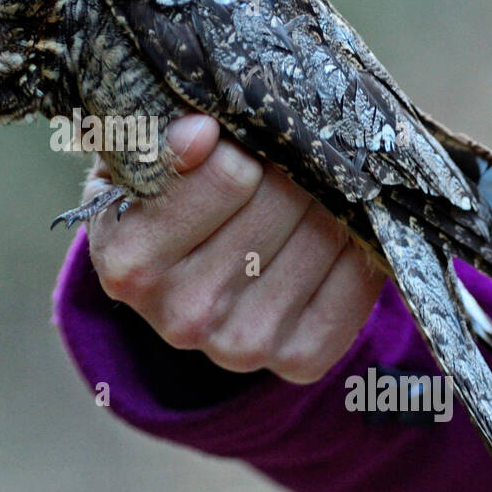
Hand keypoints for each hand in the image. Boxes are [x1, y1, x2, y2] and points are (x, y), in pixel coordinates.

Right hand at [85, 115, 385, 383]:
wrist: (176, 278)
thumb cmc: (157, 198)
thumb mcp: (134, 157)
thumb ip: (155, 138)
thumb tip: (201, 132)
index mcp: (132, 263)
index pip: (229, 175)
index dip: (242, 139)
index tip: (233, 133)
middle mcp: (184, 314)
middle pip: (283, 200)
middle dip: (288, 162)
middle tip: (278, 153)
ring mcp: (243, 344)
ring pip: (326, 232)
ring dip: (325, 196)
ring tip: (300, 186)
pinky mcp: (297, 358)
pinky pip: (359, 279)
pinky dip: (355, 243)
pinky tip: (328, 228)